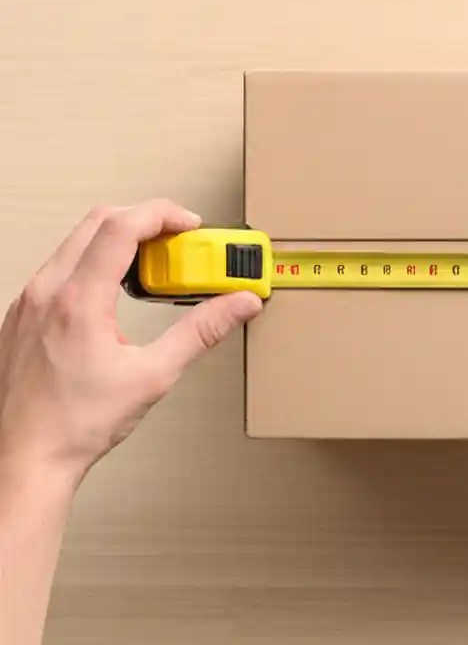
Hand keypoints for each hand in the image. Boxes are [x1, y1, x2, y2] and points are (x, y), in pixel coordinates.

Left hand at [0, 200, 262, 480]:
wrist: (25, 458)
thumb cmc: (74, 425)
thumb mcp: (153, 376)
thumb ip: (201, 332)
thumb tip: (238, 305)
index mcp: (77, 302)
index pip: (121, 227)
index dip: (162, 215)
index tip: (189, 225)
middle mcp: (45, 293)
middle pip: (97, 223)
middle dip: (144, 221)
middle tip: (178, 240)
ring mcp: (27, 302)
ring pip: (75, 243)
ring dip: (118, 242)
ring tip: (152, 270)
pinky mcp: (20, 315)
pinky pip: (59, 268)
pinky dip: (94, 264)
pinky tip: (115, 297)